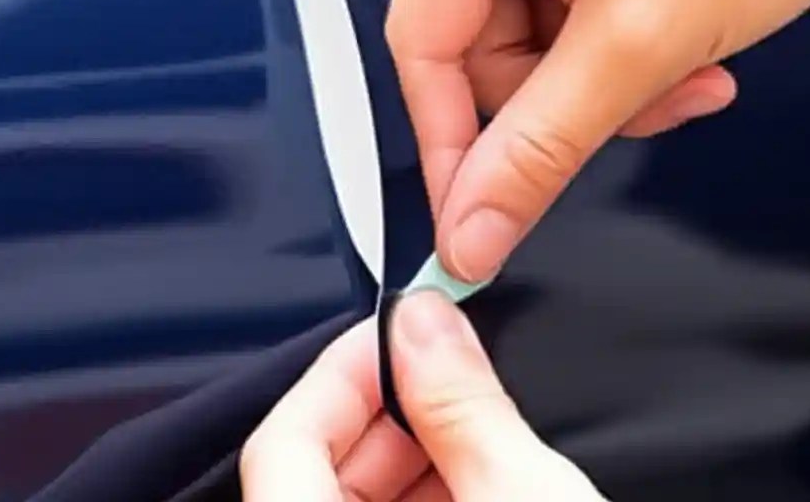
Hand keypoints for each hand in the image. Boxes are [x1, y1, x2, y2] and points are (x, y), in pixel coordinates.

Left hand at [241, 290, 604, 500]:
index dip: (342, 373)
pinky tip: (483, 486)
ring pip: (349, 501)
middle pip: (315, 469)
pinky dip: (428, 501)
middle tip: (451, 376)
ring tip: (482, 438)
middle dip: (390, 414)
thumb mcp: (528, 498)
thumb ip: (466, 406)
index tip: (400, 336)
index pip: (281, 442)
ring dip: (414, 460)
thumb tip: (429, 326)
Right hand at [386, 0, 809, 281]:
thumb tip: (473, 229)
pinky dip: (608, 5)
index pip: (423, 42)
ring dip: (600, 53)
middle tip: (649, 100)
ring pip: (529, 3)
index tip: (475, 215)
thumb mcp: (640, 41)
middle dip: (567, 88)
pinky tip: (673, 5)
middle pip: (483, 27)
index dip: (453, 144)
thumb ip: (541, 150)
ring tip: (685, 48)